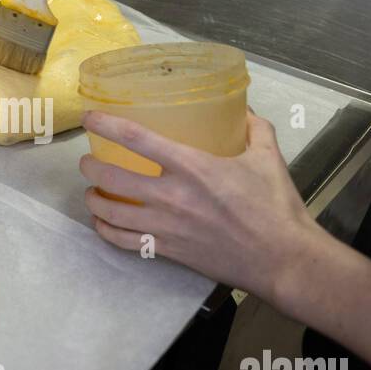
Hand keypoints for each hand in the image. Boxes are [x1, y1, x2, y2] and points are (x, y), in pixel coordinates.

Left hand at [79, 109, 325, 302]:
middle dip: (90, 167)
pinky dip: (107, 232)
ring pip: (111, 213)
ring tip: (91, 192)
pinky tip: (103, 224)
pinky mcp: (168, 251)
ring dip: (93, 200)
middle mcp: (171, 196)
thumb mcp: (267, 156)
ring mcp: (166, 227)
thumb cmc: (276, 207)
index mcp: (192, 166)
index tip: (90, 118)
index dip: (106, 125)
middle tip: (88, 161)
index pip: (136, 139)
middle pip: (112, 177)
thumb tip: (243, 110)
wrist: (282, 259)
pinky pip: (125, 242)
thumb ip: (253, 128)